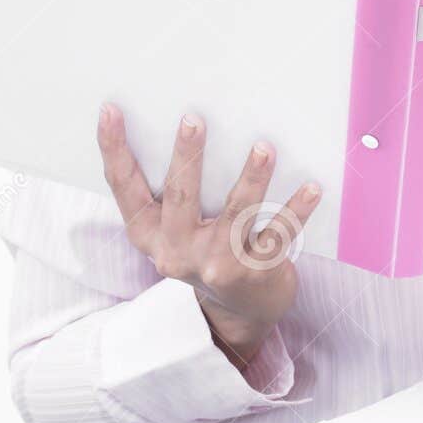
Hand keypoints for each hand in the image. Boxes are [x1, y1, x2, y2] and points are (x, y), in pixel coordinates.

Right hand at [97, 104, 321, 362]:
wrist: (240, 312)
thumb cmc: (205, 253)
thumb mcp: (174, 231)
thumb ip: (169, 194)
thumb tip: (182, 124)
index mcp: (150, 235)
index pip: (124, 188)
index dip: (114, 149)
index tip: (110, 110)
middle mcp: (178, 250)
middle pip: (180, 197)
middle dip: (187, 156)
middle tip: (193, 119)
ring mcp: (218, 263)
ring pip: (236, 213)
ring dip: (252, 178)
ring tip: (263, 148)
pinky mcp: (255, 271)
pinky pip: (279, 233)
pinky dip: (297, 209)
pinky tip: (312, 187)